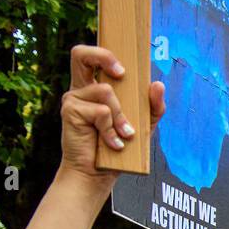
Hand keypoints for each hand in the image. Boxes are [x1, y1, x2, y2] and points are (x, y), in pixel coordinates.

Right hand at [60, 45, 164, 184]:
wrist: (97, 175)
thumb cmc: (118, 149)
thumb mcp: (142, 126)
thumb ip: (152, 107)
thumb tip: (157, 84)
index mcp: (95, 88)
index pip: (92, 58)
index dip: (105, 53)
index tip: (125, 69)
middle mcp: (81, 89)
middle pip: (80, 54)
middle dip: (104, 57)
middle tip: (122, 74)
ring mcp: (73, 99)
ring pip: (106, 92)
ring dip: (121, 116)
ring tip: (124, 135)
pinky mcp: (70, 111)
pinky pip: (101, 112)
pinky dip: (112, 130)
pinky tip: (114, 143)